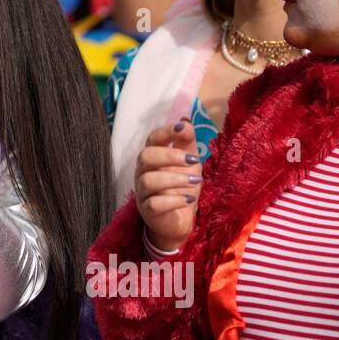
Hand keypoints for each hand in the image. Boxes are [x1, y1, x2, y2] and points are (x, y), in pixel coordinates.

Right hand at [134, 120, 203, 251]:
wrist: (179, 219)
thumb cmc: (182, 187)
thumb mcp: (189, 162)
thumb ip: (187, 143)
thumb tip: (186, 120)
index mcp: (153, 157)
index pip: (152, 139)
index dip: (166, 132)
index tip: (184, 129)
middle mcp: (143, 172)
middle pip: (145, 156)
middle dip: (169, 155)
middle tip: (193, 160)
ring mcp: (143, 192)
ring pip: (148, 180)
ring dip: (174, 179)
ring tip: (195, 181)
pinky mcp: (147, 211)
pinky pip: (154, 204)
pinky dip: (173, 201)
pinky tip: (189, 199)